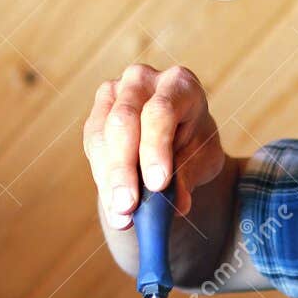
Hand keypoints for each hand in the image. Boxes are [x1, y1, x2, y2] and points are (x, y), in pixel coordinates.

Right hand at [83, 63, 225, 228]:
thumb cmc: (194, 144)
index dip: (156, 148)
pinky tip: (114, 209)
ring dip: (110, 181)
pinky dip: (104, 183)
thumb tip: (177, 205)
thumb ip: (189, 176)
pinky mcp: (96, 116)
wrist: (176, 140)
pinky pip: (94, 149)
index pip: (160, 111)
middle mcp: (142, 81)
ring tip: (122, 217)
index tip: (157, 184)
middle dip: (124, 168)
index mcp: (179, 84)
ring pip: (103, 137)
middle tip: (129, 206)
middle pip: (124, 121)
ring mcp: (114, 94)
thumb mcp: (203, 159)